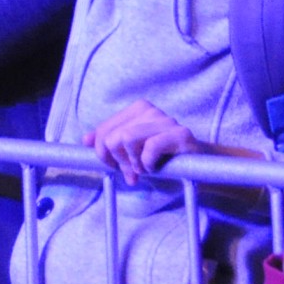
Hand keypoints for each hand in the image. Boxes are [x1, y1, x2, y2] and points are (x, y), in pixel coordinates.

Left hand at [85, 99, 200, 185]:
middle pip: (114, 136)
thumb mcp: (132, 151)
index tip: (111, 165)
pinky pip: (150, 148)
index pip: (105, 129)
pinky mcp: (181, 135)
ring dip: (132, 163)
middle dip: (118, 160)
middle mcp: (151, 111)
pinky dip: (148, 164)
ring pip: (127, 139)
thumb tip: (85, 140)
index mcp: (138, 110)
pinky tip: (155, 168)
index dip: (102, 151)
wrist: (199, 166)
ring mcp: (167, 121)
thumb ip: (109, 143)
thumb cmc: (162, 158)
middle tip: (130, 173)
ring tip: (143, 170)